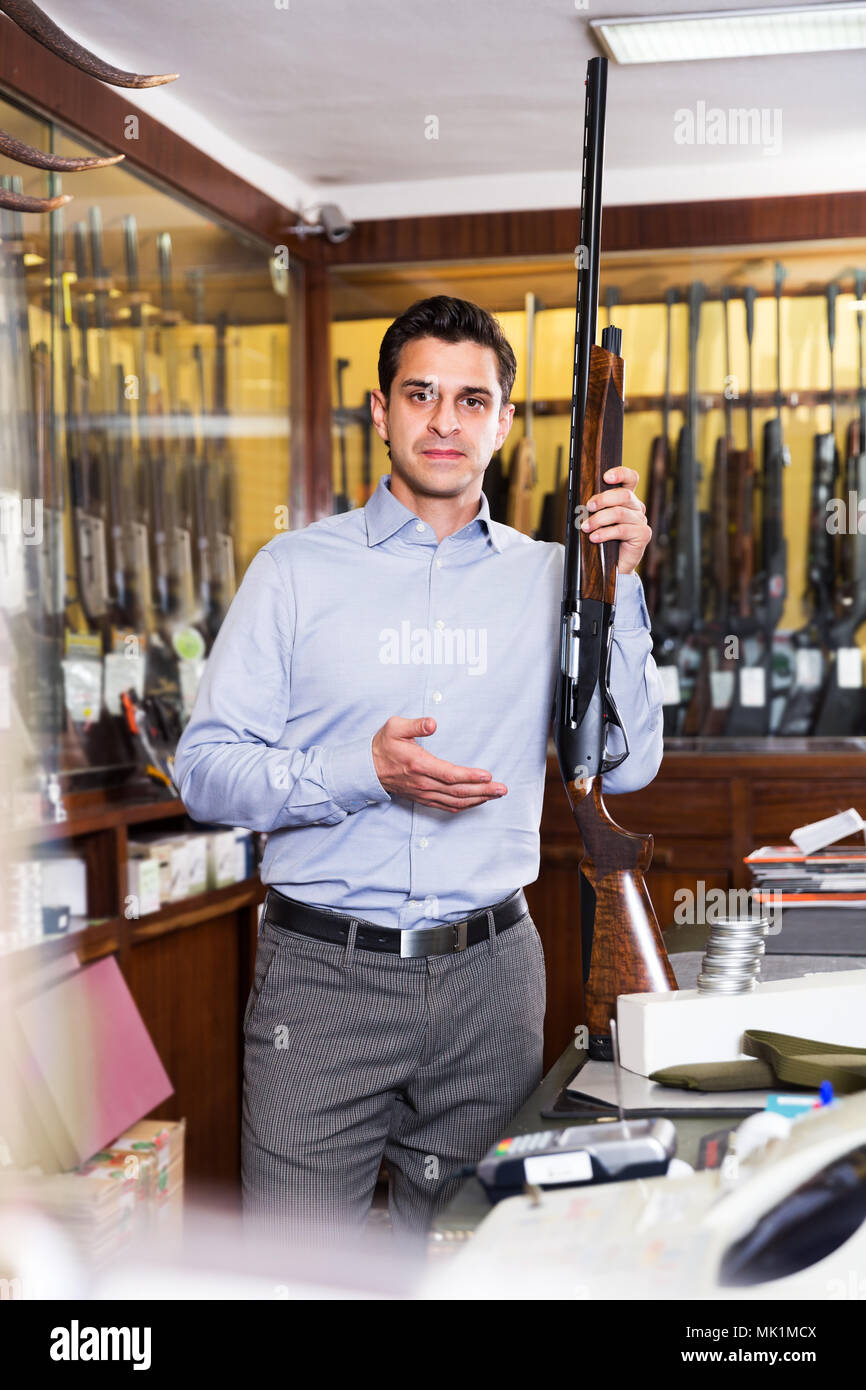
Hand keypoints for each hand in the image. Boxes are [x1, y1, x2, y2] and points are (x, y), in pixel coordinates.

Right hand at [371, 716, 506, 813]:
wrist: (367, 769)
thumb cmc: (384, 745)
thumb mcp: (395, 727)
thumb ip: (415, 724)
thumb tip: (433, 723)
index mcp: (419, 764)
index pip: (449, 774)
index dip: (470, 776)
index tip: (487, 775)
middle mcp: (423, 783)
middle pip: (458, 791)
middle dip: (483, 791)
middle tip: (502, 789)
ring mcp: (424, 793)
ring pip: (455, 801)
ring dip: (478, 799)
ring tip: (496, 795)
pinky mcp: (424, 798)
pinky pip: (447, 806)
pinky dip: (465, 806)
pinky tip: (478, 802)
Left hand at [581, 465, 650, 575]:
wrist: (613, 566)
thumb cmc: (604, 540)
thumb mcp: (598, 520)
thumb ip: (596, 508)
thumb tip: (583, 502)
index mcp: (627, 499)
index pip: (630, 478)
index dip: (621, 473)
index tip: (606, 477)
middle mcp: (637, 507)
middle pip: (623, 495)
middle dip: (602, 499)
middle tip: (588, 507)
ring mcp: (641, 521)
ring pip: (619, 513)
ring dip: (599, 519)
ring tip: (586, 527)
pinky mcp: (643, 534)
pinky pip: (622, 530)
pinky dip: (605, 533)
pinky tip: (595, 538)